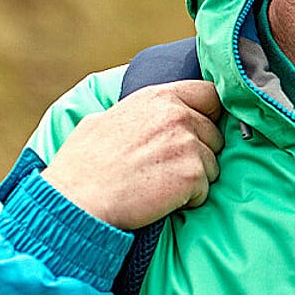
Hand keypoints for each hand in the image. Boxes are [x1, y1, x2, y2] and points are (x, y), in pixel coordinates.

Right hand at [41, 80, 223, 230]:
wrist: (79, 200)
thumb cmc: (83, 166)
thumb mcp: (104, 120)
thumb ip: (137, 113)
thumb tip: (143, 115)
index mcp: (157, 97)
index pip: (210, 94)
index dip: (208, 115)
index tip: (198, 131)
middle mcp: (177, 115)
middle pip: (215, 134)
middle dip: (200, 152)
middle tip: (167, 168)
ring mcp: (188, 144)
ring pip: (213, 164)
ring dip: (194, 178)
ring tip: (160, 184)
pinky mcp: (192, 174)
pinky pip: (205, 190)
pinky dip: (189, 200)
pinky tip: (160, 198)